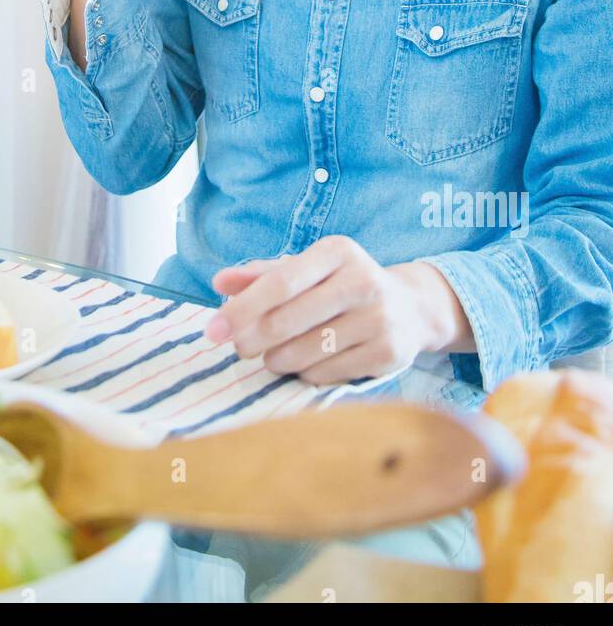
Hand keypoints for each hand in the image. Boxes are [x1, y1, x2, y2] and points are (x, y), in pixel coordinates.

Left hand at [205, 238, 469, 385]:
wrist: (411, 308)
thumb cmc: (342, 286)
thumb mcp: (307, 269)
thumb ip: (262, 275)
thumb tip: (219, 282)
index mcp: (337, 251)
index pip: (279, 282)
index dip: (242, 308)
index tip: (212, 329)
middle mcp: (362, 281)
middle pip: (288, 320)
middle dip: (252, 339)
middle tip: (239, 347)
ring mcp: (379, 318)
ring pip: (305, 352)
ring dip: (278, 360)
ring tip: (273, 356)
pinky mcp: (389, 353)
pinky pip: (327, 373)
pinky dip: (306, 374)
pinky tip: (307, 364)